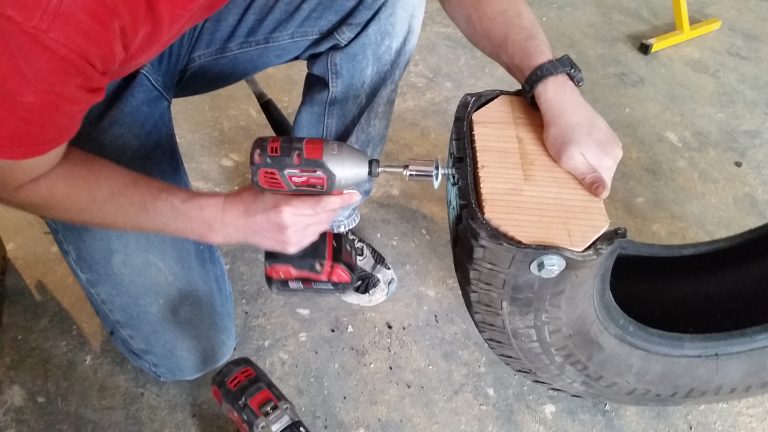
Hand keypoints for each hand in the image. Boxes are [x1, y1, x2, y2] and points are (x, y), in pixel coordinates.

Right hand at [215, 187, 360, 252]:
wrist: (232, 222)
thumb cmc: (249, 199)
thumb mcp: (272, 186)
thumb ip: (295, 188)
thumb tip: (318, 183)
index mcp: (287, 209)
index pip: (323, 205)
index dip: (341, 200)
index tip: (354, 194)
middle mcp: (292, 227)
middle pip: (325, 216)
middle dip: (335, 206)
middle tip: (340, 196)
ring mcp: (292, 240)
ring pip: (321, 227)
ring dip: (326, 216)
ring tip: (326, 206)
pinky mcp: (291, 248)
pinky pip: (313, 235)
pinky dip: (316, 226)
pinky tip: (312, 218)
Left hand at [535, 75, 622, 198]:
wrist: (562, 102)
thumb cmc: (561, 133)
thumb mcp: (569, 159)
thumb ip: (588, 177)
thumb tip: (605, 194)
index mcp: (609, 162)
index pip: (603, 188)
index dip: (587, 187)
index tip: (572, 179)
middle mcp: (617, 153)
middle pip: (602, 176)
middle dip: (587, 175)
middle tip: (568, 164)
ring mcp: (614, 141)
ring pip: (601, 164)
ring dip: (587, 163)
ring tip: (572, 153)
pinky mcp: (608, 133)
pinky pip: (600, 152)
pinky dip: (590, 152)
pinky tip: (577, 144)